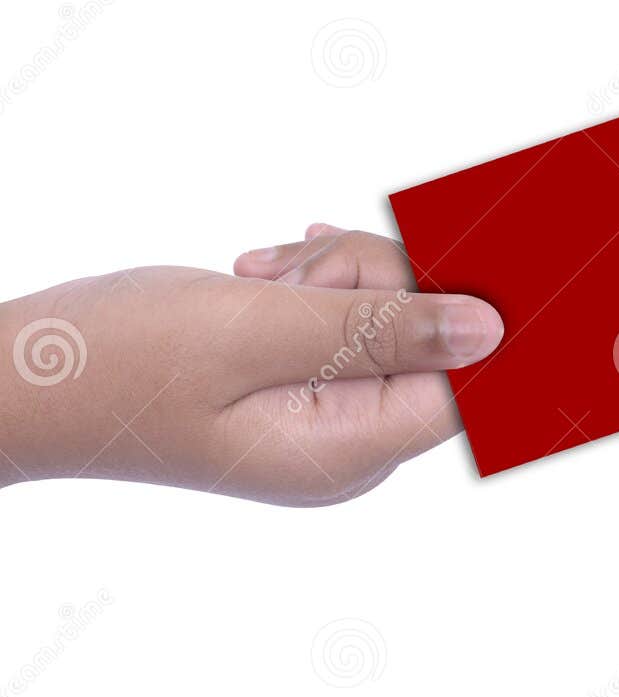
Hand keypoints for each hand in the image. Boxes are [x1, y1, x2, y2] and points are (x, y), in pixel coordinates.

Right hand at [0, 225, 502, 505]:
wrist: (19, 375)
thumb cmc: (117, 362)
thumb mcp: (257, 331)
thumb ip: (382, 327)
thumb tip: (493, 330)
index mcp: (352, 452)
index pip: (471, 382)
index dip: (477, 309)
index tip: (471, 244)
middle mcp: (352, 444)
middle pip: (431, 334)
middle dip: (375, 278)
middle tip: (295, 275)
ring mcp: (326, 414)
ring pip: (387, 309)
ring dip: (333, 274)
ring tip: (256, 279)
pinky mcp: (300, 380)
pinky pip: (344, 314)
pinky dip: (311, 282)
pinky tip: (259, 272)